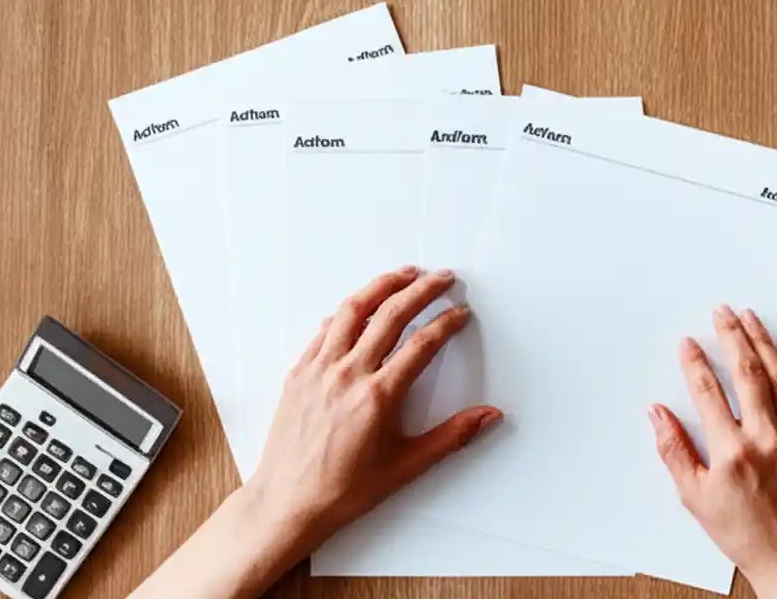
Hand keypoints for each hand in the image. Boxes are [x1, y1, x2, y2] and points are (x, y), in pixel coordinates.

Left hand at [248, 265, 502, 548]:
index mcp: (378, 396)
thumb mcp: (407, 466)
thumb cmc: (344, 489)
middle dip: (422, 290)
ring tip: (403, 274)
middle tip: (442, 278)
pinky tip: (357, 308)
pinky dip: (345, 313)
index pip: (422, 344)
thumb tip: (488, 416)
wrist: (288, 503)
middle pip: (391, 315)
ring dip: (381, 286)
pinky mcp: (298, 373)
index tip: (460, 313)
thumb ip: (451, 436)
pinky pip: (324, 330)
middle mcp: (348, 374)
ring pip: (352, 310)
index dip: (446, 323)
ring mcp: (319, 370)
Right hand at [648, 306, 776, 598]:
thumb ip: (673, 450)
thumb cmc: (744, 532)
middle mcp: (766, 437)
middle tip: (721, 312)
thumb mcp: (694, 497)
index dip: (694, 361)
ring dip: (763, 340)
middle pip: (747, 371)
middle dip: (731, 335)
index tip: (688, 343)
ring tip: (750, 317)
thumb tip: (657, 414)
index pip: (708, 391)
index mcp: (731, 452)